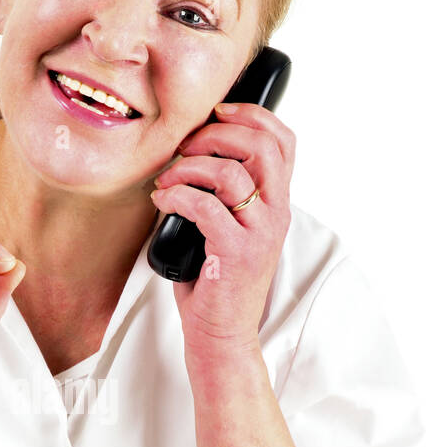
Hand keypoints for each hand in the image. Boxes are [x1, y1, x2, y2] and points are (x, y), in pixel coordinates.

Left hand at [149, 102, 294, 360]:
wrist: (222, 335)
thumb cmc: (216, 282)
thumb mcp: (227, 229)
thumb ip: (225, 195)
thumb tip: (190, 151)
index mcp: (277, 205)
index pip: (283, 142)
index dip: (253, 115)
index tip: (217, 111)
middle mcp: (276, 215)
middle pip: (261, 147)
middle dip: (217, 134)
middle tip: (186, 146)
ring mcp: (259, 234)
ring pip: (230, 174)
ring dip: (189, 167)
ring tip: (167, 179)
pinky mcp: (236, 252)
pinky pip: (204, 206)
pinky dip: (177, 195)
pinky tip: (162, 200)